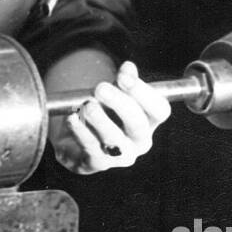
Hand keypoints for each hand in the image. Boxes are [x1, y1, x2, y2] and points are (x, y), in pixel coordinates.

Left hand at [51, 60, 170, 173]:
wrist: (79, 139)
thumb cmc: (104, 112)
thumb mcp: (115, 93)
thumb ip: (123, 80)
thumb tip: (128, 68)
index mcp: (149, 121)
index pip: (159, 109)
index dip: (142, 92)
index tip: (123, 76)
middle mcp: (140, 141)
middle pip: (137, 124)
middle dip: (119, 104)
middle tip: (100, 88)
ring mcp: (121, 156)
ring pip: (114, 139)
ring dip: (99, 119)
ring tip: (87, 105)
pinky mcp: (98, 163)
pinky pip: (91, 149)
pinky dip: (80, 132)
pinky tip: (72, 118)